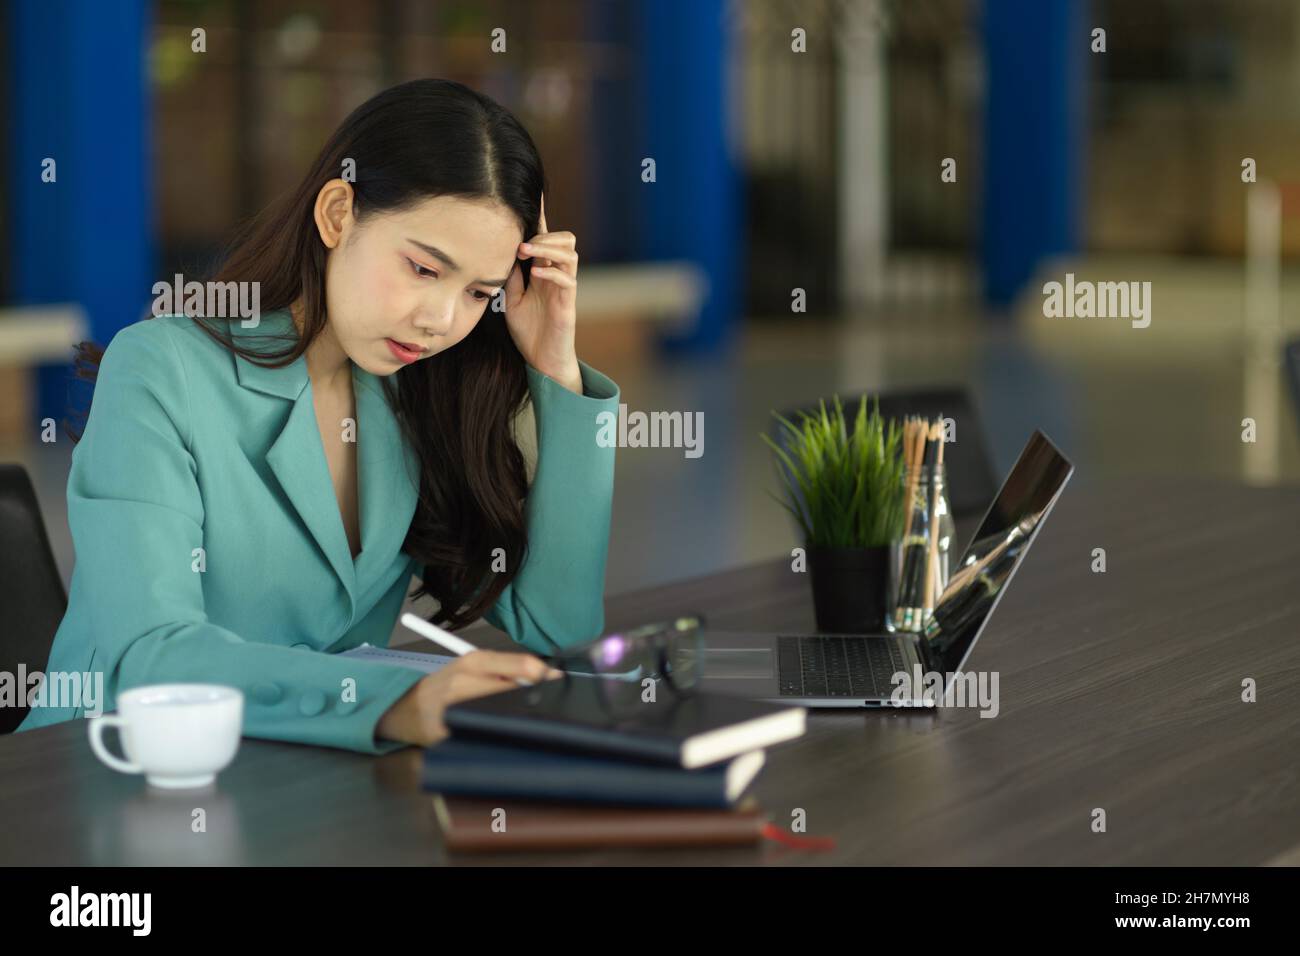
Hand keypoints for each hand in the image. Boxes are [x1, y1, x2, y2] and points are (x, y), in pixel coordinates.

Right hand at [375, 650, 562, 746]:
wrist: (406, 708)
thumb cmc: (448, 686)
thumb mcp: (472, 668)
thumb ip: (506, 668)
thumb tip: (545, 675)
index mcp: (471, 662)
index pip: (520, 665)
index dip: (543, 675)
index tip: (556, 682)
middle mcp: (461, 683)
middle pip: (513, 693)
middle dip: (534, 700)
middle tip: (550, 705)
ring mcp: (451, 710)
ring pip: (498, 717)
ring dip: (517, 721)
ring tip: (526, 723)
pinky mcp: (443, 735)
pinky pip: (479, 737)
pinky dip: (495, 739)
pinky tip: (502, 739)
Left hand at [502, 193, 582, 393]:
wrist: (542, 360)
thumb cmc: (529, 330)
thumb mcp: (511, 298)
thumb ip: (510, 276)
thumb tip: (500, 252)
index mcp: (544, 271)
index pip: (545, 238)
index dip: (541, 217)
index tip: (533, 196)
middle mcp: (557, 276)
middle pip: (566, 238)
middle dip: (545, 235)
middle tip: (522, 244)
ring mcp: (565, 289)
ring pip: (570, 254)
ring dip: (547, 249)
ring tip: (527, 252)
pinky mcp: (568, 305)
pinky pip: (567, 280)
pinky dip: (551, 273)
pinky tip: (535, 274)